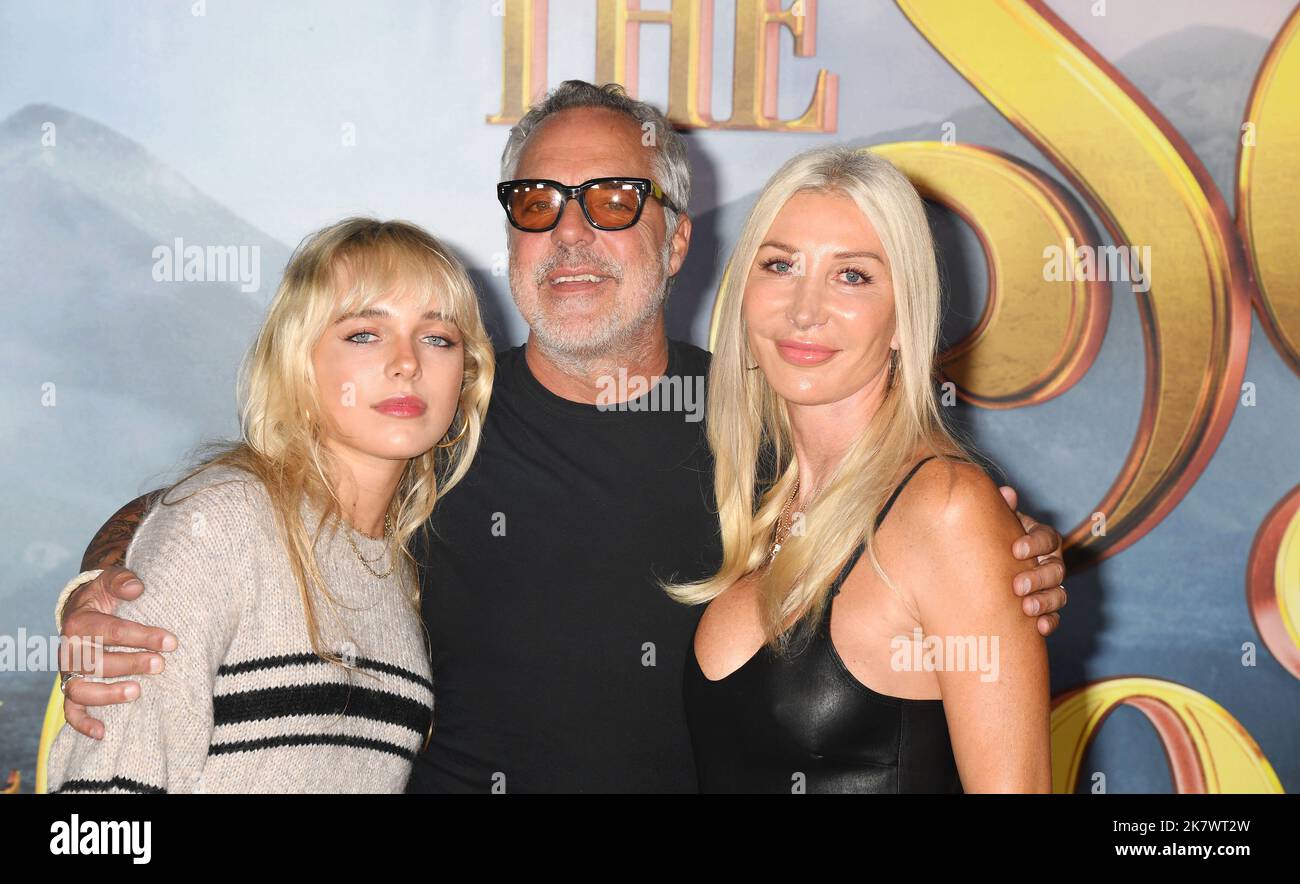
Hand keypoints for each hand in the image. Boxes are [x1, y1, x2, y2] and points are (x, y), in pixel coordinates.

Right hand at [58, 566, 176, 738]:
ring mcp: (68, 672)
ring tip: (138, 692)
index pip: (111, 631)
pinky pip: (70, 711)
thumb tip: (136, 589)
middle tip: (161, 664)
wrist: (81, 611)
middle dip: (131, 664)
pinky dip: (83, 723)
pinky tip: (103, 733)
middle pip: (96, 662)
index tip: (171, 642)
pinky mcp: (70, 687)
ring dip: (107, 694)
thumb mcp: (111, 581)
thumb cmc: (103, 598)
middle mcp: (70, 649)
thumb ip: (122, 581)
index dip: (142, 636)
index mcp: (80, 622)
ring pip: (79, 689)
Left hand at [998, 486, 1066, 636]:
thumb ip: (1002, 510)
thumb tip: (1006, 492)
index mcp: (1041, 539)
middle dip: (1039, 577)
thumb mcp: (997, 524)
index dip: (1035, 543)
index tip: (1016, 549)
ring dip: (1045, 602)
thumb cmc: (994, 540)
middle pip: (1056, 569)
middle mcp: (1051, 562)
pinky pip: (1055, 617)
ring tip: (1026, 608)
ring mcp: (1051, 587)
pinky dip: (1049, 622)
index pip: (1048, 538)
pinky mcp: (1046, 609)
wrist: (987, 565)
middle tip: (1018, 585)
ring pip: (1059, 594)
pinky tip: (1038, 628)